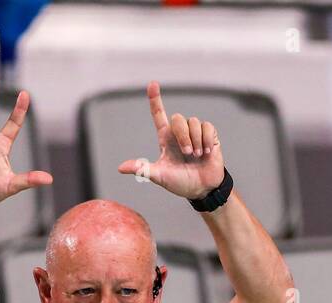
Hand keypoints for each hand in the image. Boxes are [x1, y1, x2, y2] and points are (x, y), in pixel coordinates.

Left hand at [116, 81, 225, 201]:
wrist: (202, 189)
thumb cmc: (180, 182)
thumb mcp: (159, 176)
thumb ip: (142, 169)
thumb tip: (121, 168)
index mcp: (166, 138)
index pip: (158, 114)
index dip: (155, 99)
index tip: (153, 84)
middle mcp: (179, 133)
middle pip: (178, 118)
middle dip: (183, 136)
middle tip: (188, 154)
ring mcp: (195, 133)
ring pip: (194, 122)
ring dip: (196, 141)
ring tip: (197, 156)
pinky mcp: (210, 136)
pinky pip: (208, 126)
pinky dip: (207, 140)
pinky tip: (207, 152)